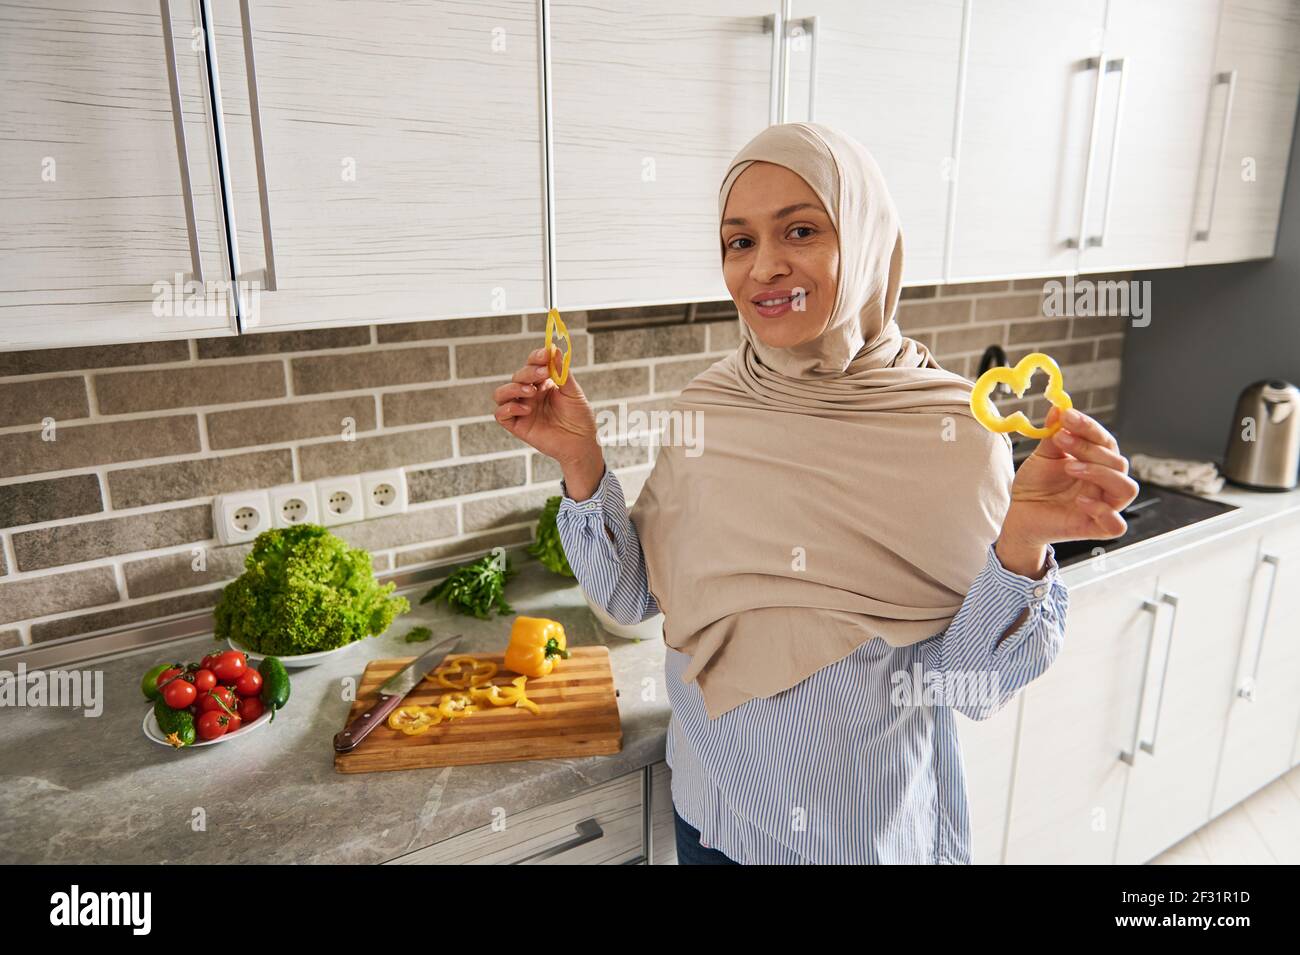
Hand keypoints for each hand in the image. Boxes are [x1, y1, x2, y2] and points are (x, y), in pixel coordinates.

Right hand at [494, 345, 599, 466]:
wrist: (582, 443)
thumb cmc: (579, 417)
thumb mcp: (573, 391)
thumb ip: (562, 372)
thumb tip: (555, 351)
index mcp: (543, 383)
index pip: (532, 364)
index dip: (535, 357)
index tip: (545, 354)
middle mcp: (530, 394)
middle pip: (517, 376)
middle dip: (528, 372)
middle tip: (543, 373)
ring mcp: (522, 409)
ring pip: (502, 393)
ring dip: (513, 388)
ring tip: (531, 391)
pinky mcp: (518, 426)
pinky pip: (500, 414)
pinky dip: (508, 408)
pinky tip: (526, 408)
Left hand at [1002, 405, 1139, 547]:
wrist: (1019, 513)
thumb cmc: (1035, 484)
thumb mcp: (1042, 457)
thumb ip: (1054, 435)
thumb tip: (1058, 408)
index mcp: (1097, 463)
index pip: (1106, 442)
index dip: (1089, 427)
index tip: (1067, 416)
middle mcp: (1105, 483)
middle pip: (1118, 462)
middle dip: (1090, 448)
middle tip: (1061, 439)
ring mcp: (1103, 506)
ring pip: (1126, 489)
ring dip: (1100, 473)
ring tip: (1070, 467)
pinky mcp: (1095, 528)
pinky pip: (1116, 525)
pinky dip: (1103, 511)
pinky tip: (1081, 500)